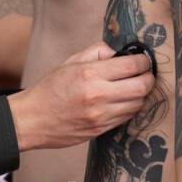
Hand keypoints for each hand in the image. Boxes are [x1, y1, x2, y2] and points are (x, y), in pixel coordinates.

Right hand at [7, 42, 152, 151]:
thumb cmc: (50, 89)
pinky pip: (127, 117)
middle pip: (142, 86)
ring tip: (133, 87)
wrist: (33, 119)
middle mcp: (98, 95)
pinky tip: (123, 101)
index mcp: (89, 74)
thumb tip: (119, 52)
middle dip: (148, 78)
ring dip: (140, 94)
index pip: (132, 65)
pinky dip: (130, 107)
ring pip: (138, 103)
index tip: (143, 59)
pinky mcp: (101, 129)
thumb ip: (96, 52)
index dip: (144, 61)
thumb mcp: (69, 63)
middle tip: (145, 74)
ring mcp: (101, 115)